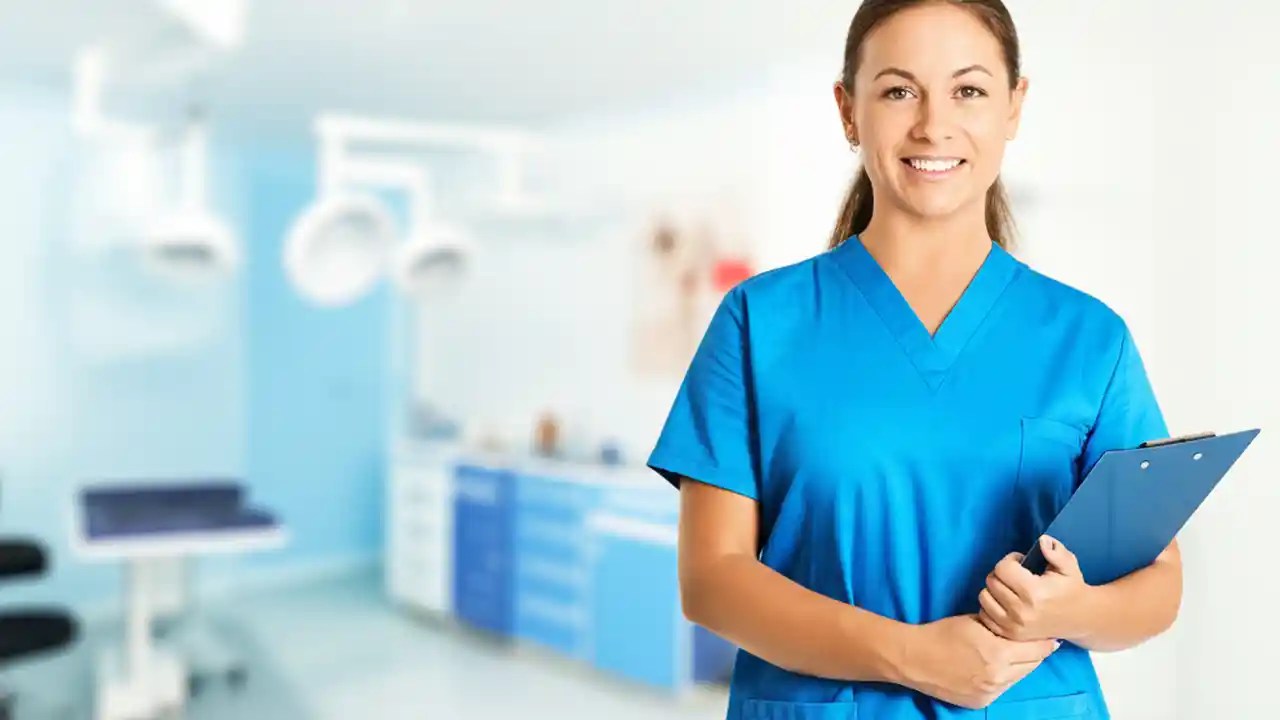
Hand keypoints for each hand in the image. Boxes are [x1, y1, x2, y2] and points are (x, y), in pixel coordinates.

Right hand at [900, 614, 1059, 709]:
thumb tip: (1022, 625)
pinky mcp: (981, 702)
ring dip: (1021, 665)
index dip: (1045, 640)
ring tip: (1014, 653)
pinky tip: (996, 666)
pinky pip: (1003, 688)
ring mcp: (990, 692)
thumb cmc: (942, 633)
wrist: (914, 659)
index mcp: (998, 653)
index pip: (1037, 649)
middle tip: (1035, 642)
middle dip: (1036, 653)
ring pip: (1019, 677)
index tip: (1049, 634)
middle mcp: (999, 676)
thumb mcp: (975, 621)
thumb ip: (1002, 626)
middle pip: (1033, 665)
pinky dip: (1005, 677)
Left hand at [978, 535, 1091, 642]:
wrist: (1081, 619)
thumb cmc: (1072, 589)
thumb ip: (1055, 552)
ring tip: (1009, 587)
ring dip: (993, 589)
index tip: (1020, 562)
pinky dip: (990, 606)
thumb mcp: (1069, 567)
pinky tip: (1004, 601)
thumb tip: (1042, 540)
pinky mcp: (1010, 634)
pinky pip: (984, 615)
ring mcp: (1014, 625)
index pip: (1002, 568)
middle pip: (992, 581)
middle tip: (1015, 574)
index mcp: (1034, 592)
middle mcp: (1021, 611)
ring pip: (984, 597)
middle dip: (1001, 573)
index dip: (1010, 560)